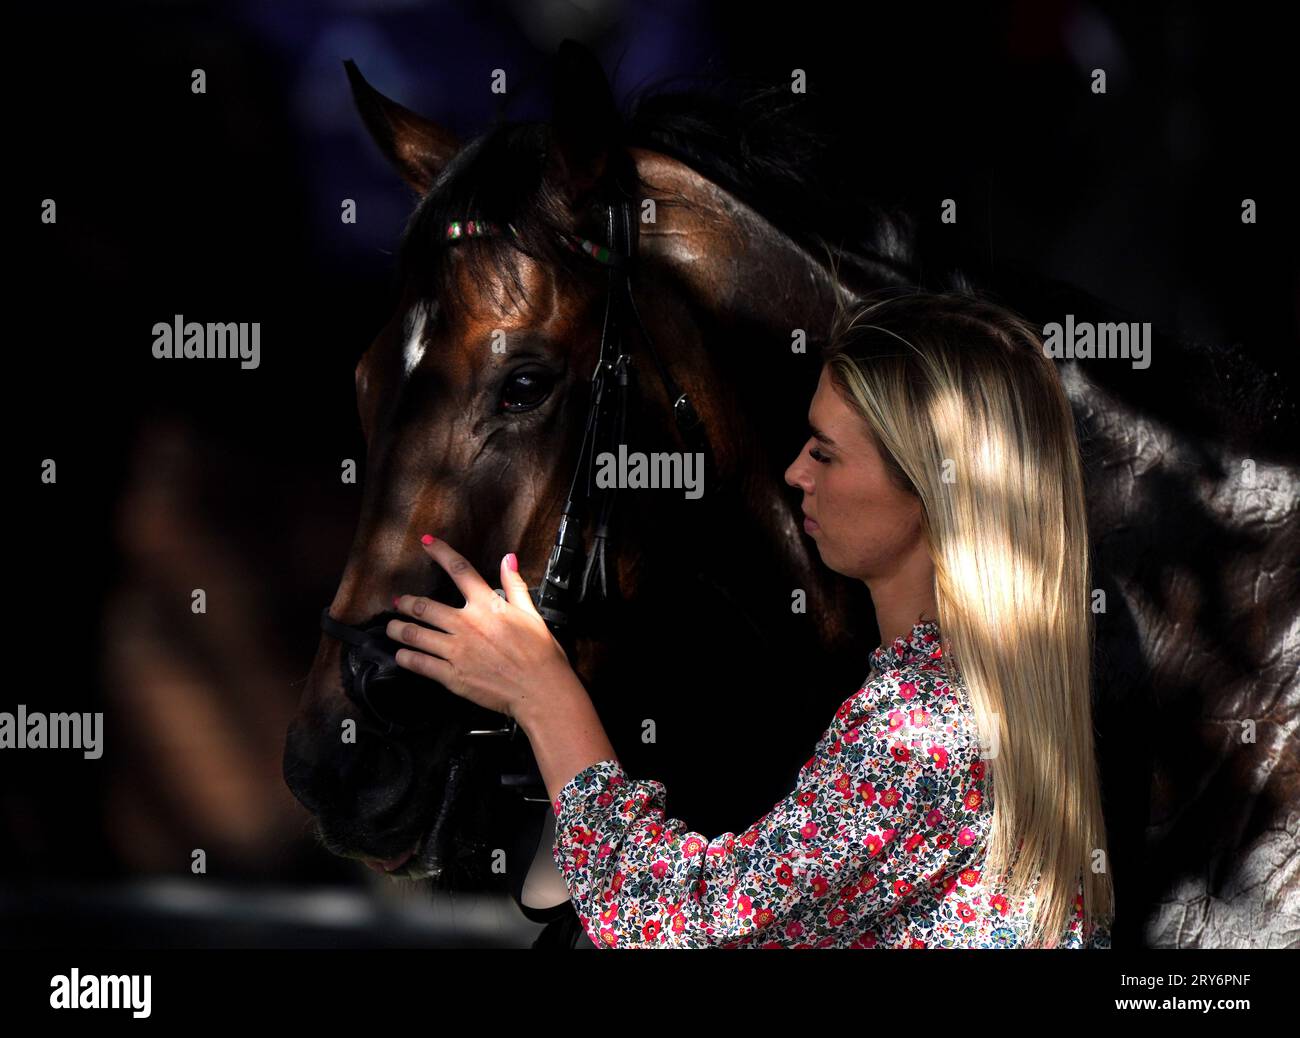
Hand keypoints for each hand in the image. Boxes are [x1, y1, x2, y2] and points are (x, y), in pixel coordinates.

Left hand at [388, 536, 578, 724]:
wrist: (540, 690)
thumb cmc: (540, 654)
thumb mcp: (531, 613)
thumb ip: (515, 585)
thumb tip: (508, 559)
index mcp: (487, 606)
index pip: (459, 570)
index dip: (440, 553)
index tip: (426, 543)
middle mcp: (467, 624)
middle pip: (424, 607)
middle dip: (406, 603)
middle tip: (399, 602)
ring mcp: (456, 651)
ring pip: (415, 635)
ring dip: (398, 629)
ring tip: (392, 627)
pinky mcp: (452, 675)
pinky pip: (420, 663)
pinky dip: (406, 657)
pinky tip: (402, 655)